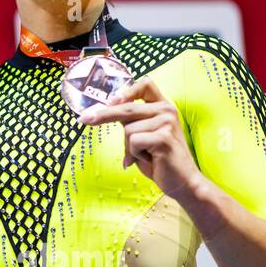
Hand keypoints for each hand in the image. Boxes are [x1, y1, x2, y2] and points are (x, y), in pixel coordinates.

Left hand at [78, 76, 203, 202]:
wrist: (182, 182)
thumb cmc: (159, 160)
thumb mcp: (142, 135)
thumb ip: (131, 121)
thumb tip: (105, 110)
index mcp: (163, 106)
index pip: (145, 84)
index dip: (126, 90)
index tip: (109, 100)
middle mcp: (167, 110)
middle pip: (126, 107)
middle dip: (102, 115)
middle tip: (83, 119)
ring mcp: (167, 122)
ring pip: (127, 129)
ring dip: (129, 147)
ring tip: (144, 156)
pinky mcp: (164, 137)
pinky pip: (133, 141)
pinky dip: (134, 154)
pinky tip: (150, 159)